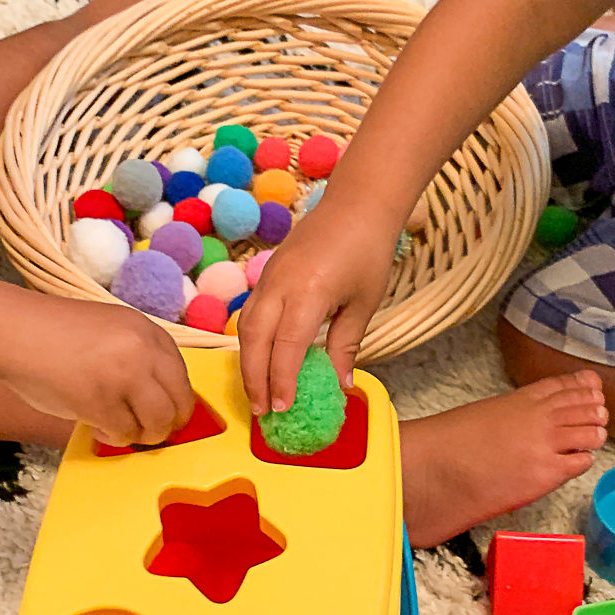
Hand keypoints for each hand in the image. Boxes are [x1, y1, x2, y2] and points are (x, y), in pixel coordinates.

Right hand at [4, 299, 194, 446]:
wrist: (14, 332)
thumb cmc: (57, 333)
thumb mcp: (112, 330)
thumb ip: (139, 356)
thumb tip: (160, 398)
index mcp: (148, 331)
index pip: (182, 376)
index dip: (177, 401)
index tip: (168, 413)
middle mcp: (143, 352)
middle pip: (179, 403)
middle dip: (169, 424)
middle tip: (153, 432)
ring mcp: (124, 377)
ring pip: (158, 423)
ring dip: (145, 435)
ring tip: (124, 431)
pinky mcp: (101, 403)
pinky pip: (124, 433)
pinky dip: (115, 439)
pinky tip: (99, 430)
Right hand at [238, 203, 397, 414]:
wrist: (357, 203)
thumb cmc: (367, 251)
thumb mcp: (364, 304)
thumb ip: (346, 345)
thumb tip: (339, 385)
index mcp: (309, 293)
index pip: (287, 346)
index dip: (282, 380)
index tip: (283, 408)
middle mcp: (281, 285)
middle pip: (255, 339)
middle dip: (255, 378)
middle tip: (262, 411)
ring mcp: (270, 277)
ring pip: (247, 326)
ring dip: (248, 362)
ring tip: (257, 393)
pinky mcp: (267, 273)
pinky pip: (251, 312)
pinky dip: (251, 340)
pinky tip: (259, 359)